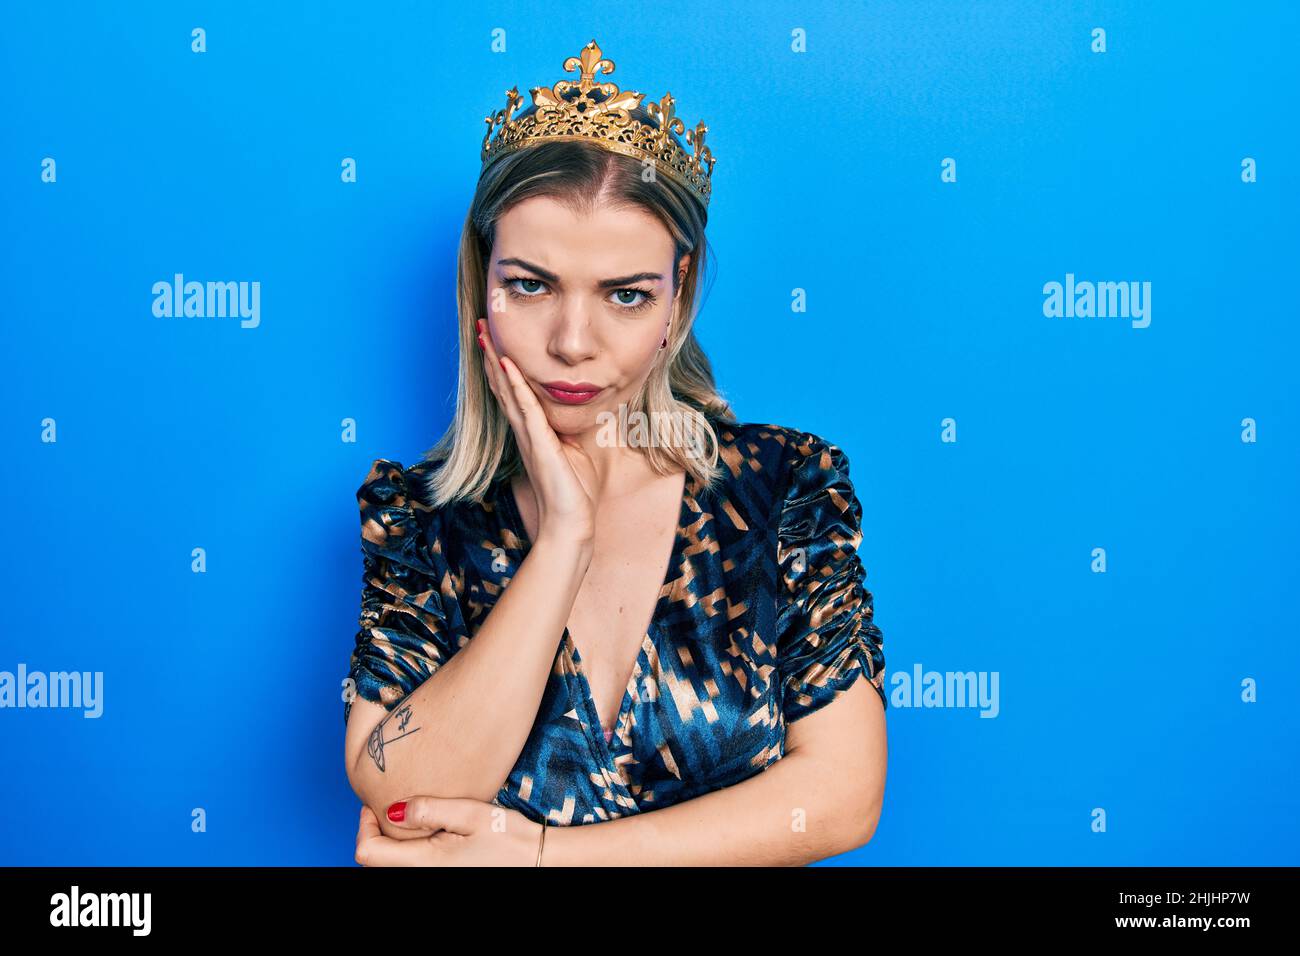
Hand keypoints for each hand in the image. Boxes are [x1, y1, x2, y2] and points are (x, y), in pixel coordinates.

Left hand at [354, 797, 543, 865]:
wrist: (538, 859)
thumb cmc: (510, 837)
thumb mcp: (470, 814)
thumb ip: (429, 810)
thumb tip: (391, 809)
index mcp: (425, 863)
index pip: (368, 852)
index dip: (364, 825)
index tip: (376, 803)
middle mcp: (424, 875)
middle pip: (378, 858)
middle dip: (377, 829)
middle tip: (395, 802)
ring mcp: (433, 876)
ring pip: (394, 861)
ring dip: (393, 837)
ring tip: (413, 812)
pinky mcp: (442, 873)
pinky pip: (412, 862)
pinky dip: (409, 845)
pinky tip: (429, 827)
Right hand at [477, 317, 596, 543]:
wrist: (571, 522)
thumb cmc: (575, 491)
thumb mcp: (577, 449)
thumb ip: (572, 428)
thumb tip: (583, 408)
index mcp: (532, 431)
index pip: (513, 392)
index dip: (503, 366)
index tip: (495, 340)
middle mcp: (524, 431)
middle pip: (502, 386)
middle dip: (491, 355)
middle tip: (481, 328)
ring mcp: (528, 436)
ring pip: (507, 391)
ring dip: (495, 362)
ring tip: (485, 336)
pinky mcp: (538, 443)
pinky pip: (525, 408)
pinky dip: (516, 385)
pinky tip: (508, 364)